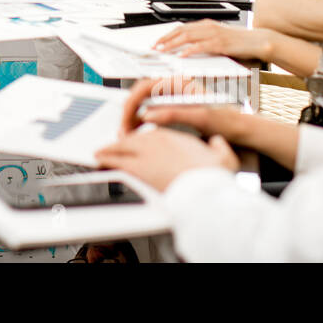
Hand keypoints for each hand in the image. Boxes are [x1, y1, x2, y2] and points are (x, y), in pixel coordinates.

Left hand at [95, 127, 238, 191]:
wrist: (204, 189)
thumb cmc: (213, 175)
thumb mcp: (223, 155)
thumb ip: (219, 146)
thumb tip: (218, 142)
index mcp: (173, 136)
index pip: (149, 133)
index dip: (140, 139)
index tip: (136, 144)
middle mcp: (156, 141)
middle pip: (131, 138)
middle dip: (119, 143)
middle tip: (109, 148)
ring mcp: (145, 154)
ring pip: (120, 148)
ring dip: (108, 150)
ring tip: (99, 153)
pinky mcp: (138, 169)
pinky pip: (116, 161)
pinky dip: (106, 160)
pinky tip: (100, 161)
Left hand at [153, 19, 277, 62]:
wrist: (259, 41)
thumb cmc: (240, 43)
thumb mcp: (219, 40)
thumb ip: (204, 43)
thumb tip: (186, 51)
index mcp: (207, 25)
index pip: (182, 27)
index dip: (168, 34)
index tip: (158, 41)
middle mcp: (209, 27)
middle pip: (181, 31)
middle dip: (166, 38)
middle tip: (155, 46)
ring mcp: (214, 34)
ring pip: (188, 37)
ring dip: (173, 44)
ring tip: (163, 50)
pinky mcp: (220, 43)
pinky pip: (201, 46)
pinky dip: (189, 51)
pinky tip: (181, 56)